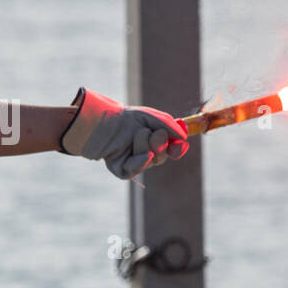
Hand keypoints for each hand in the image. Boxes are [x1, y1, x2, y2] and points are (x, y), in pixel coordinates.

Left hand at [59, 88, 188, 179]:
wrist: (102, 122)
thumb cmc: (126, 119)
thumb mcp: (150, 117)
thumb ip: (169, 125)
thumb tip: (184, 138)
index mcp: (155, 143)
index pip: (172, 151)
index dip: (178, 149)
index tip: (180, 145)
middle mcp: (147, 155)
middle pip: (162, 157)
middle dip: (160, 143)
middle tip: (153, 133)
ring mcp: (135, 164)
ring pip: (150, 161)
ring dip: (146, 145)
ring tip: (136, 134)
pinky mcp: (124, 171)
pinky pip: (137, 169)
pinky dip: (140, 161)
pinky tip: (137, 153)